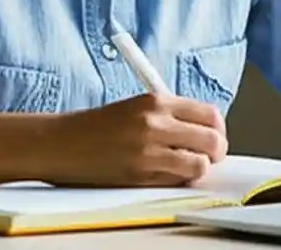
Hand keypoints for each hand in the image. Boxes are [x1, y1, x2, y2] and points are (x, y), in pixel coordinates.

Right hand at [44, 93, 227, 186]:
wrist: (62, 142)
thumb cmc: (98, 127)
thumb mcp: (137, 107)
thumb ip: (171, 115)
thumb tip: (206, 131)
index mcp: (156, 101)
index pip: (209, 114)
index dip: (217, 129)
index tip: (214, 136)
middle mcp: (155, 123)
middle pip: (212, 139)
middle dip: (216, 151)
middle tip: (209, 155)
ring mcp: (148, 150)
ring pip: (200, 164)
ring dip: (199, 167)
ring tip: (187, 166)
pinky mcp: (139, 174)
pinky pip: (177, 180)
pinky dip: (179, 179)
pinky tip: (168, 174)